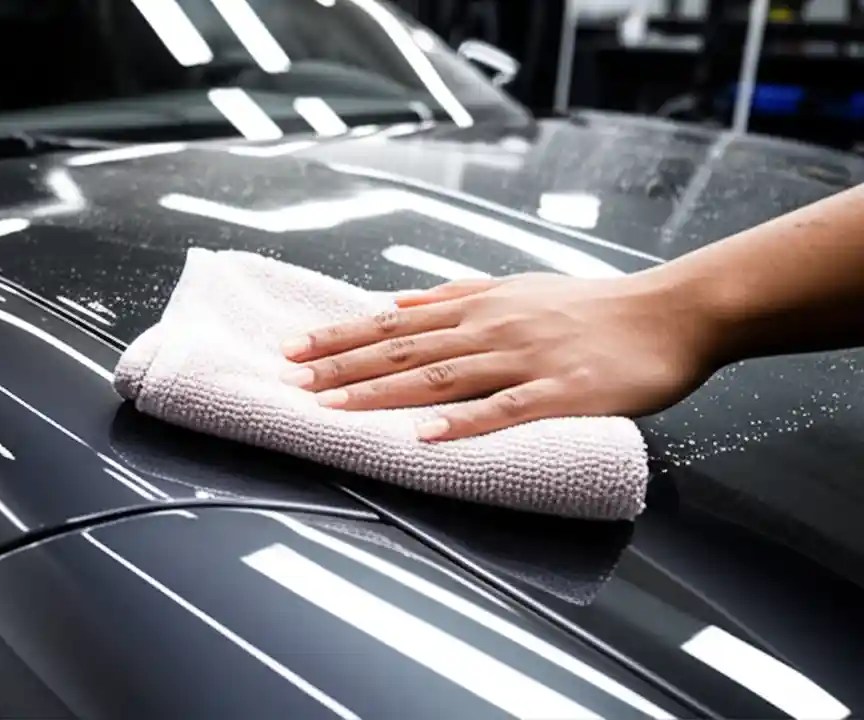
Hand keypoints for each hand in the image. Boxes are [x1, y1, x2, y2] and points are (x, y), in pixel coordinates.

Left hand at [279, 273, 719, 440]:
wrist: (671, 313)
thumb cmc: (592, 306)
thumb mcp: (516, 288)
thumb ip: (454, 296)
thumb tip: (395, 302)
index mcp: (480, 306)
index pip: (394, 323)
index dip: (340, 338)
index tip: (293, 350)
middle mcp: (492, 328)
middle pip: (404, 350)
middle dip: (343, 367)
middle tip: (292, 381)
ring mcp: (526, 360)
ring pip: (441, 378)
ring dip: (382, 392)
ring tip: (334, 407)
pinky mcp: (563, 393)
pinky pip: (505, 410)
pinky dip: (461, 423)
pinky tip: (423, 435)